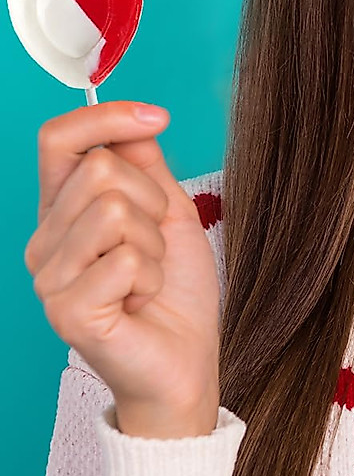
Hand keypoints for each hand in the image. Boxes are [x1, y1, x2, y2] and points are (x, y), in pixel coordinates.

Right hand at [25, 102, 221, 436]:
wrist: (185, 359)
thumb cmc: (175, 290)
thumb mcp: (169, 211)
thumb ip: (146, 166)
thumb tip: (137, 121)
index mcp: (63, 212)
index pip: (59, 140)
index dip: (107, 116)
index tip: (159, 116)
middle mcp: (45, 243)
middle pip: (100, 170)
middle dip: (152, 200)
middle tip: (154, 245)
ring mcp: (50, 279)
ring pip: (115, 210)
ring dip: (154, 241)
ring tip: (147, 275)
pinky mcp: (68, 312)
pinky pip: (125, 259)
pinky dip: (152, 275)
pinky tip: (141, 300)